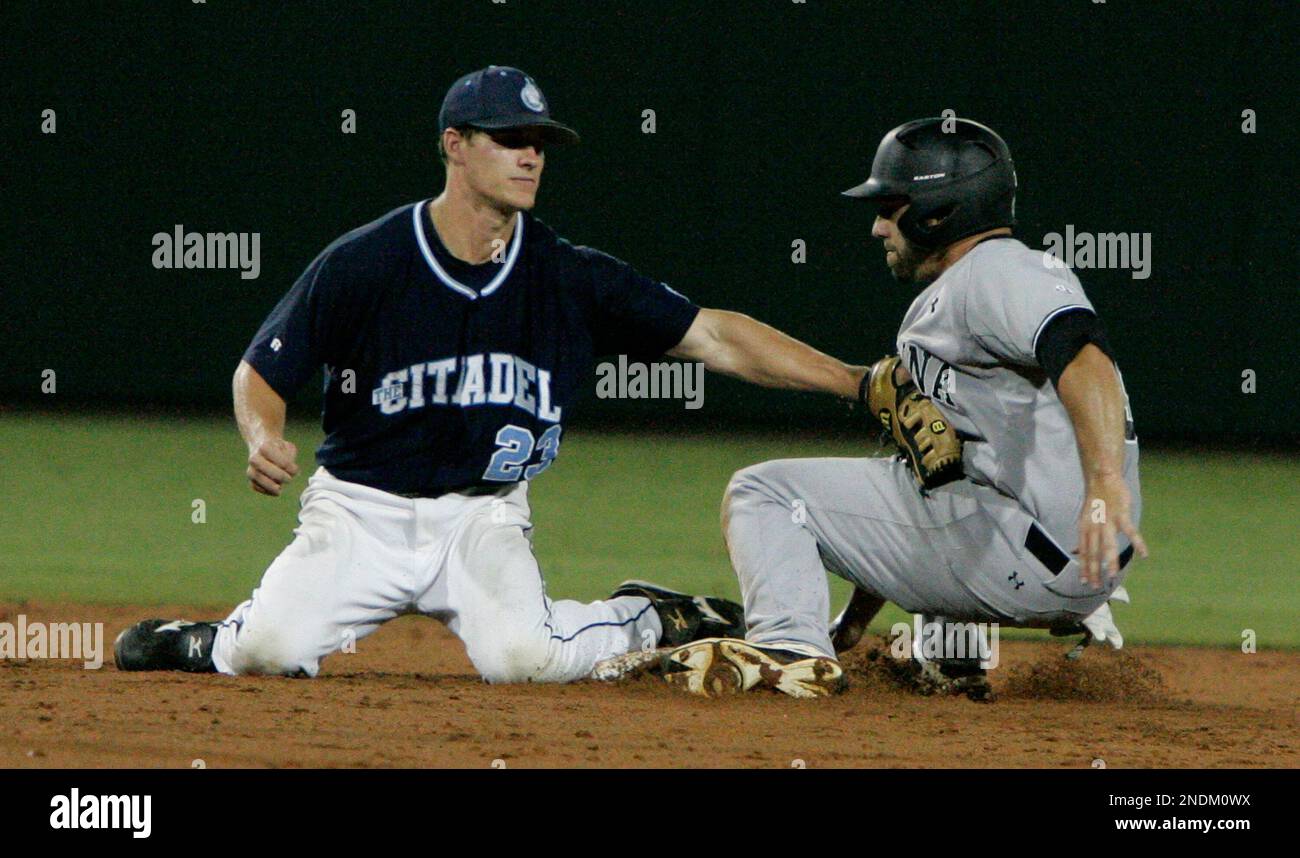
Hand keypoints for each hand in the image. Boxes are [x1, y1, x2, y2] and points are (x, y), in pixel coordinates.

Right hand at [246, 437, 298, 495]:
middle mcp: (255, 457)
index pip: (279, 460)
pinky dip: (266, 490)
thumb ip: (291, 458)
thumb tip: (291, 472)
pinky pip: (255, 486)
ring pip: (257, 478)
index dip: (290, 467)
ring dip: (270, 486)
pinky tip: (275, 491)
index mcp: (265, 446)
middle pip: (265, 469)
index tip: (295, 469)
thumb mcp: (288, 447)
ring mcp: (251, 468)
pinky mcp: (250, 478)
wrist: (261, 446)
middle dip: (279, 476)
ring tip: (280, 489)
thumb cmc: (278, 448)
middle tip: (289, 479)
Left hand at [1075, 472, 1147, 587]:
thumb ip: (1083, 537)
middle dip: (1094, 570)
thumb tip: (1075, 552)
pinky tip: (1144, 554)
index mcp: (1085, 529)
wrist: (1101, 478)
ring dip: (1110, 560)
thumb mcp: (1084, 520)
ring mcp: (1107, 521)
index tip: (1084, 582)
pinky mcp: (1121, 514)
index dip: (1084, 567)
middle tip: (1095, 586)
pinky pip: (1130, 531)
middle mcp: (1094, 528)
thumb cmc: (1095, 502)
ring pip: (1108, 544)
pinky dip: (1138, 543)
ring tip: (1112, 575)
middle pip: (1093, 552)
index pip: (1083, 552)